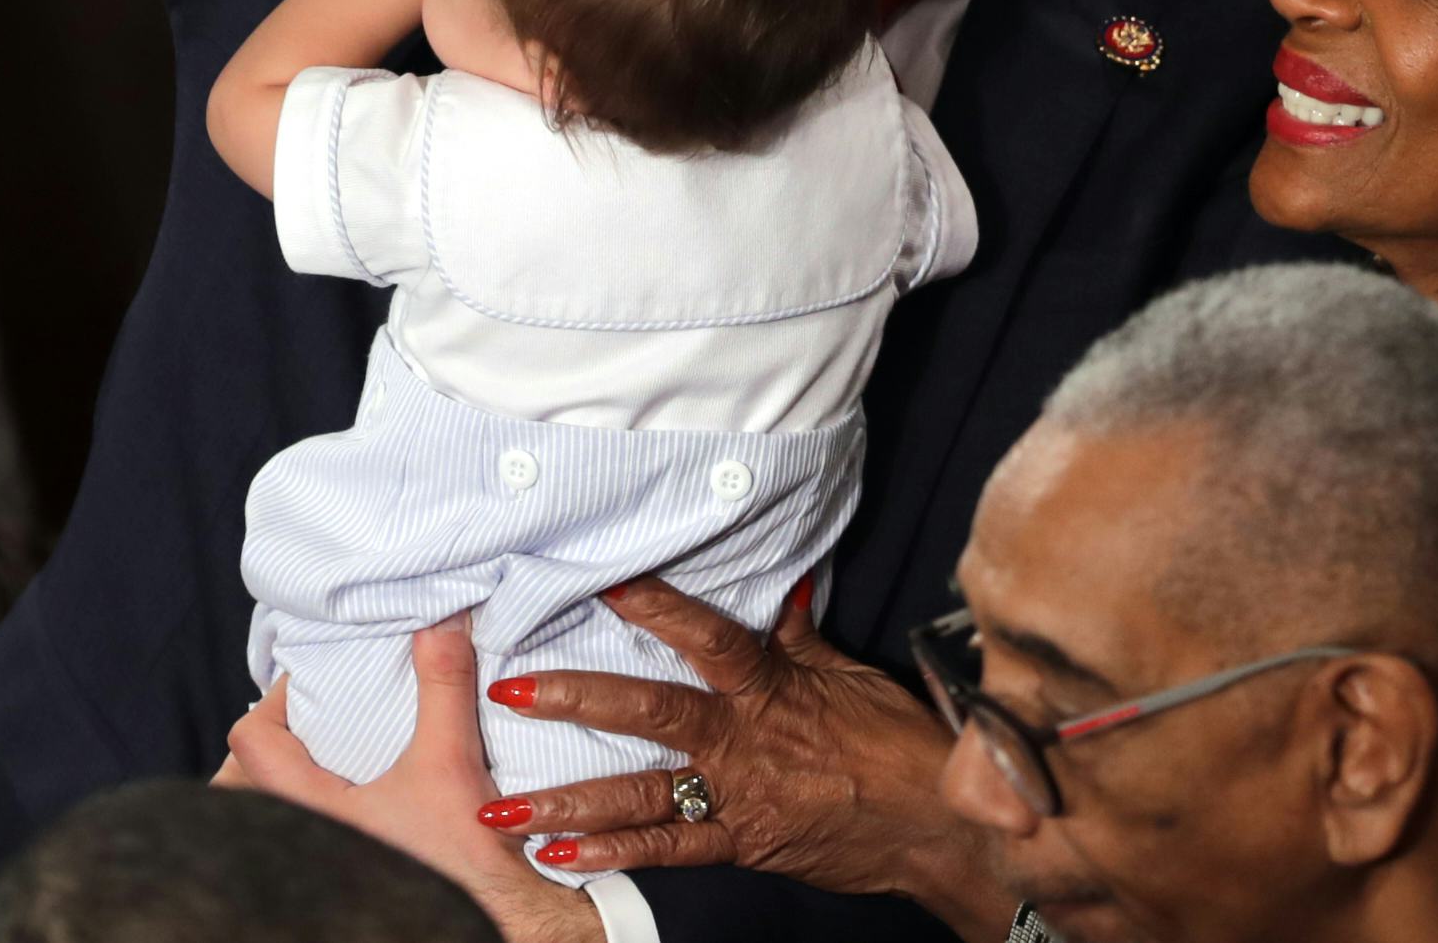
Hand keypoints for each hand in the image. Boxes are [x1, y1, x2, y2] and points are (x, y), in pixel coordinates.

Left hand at [223, 625, 603, 942]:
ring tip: (327, 757)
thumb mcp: (453, 761)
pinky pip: (297, 836)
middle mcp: (302, 841)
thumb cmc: (464, 859)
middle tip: (314, 717)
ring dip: (285, 781)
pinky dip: (310, 811)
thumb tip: (441, 623)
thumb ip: (442, 686)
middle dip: (271, 743)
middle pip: (237, 783)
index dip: (276, 699)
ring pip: (265, 814)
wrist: (500, 923)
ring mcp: (318, 862)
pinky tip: (353, 799)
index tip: (315, 684)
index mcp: (311, 811)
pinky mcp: (344, 875)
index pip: (249, 741)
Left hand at [486, 578, 1013, 935]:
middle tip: (510, 688)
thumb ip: (800, 636)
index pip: (707, 636)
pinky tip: (561, 857)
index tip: (605, 579)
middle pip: (650, 712)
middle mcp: (744, 739)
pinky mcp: (742, 844)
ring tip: (502, 807)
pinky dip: (614, 854)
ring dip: (568, 800)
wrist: (935, 827)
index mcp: (771, 686)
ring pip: (641, 793)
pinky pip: (670, 851)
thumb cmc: (898, 745)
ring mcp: (738, 796)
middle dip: (576, 698)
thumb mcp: (849, 676)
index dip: (657, 605)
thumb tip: (784, 580)